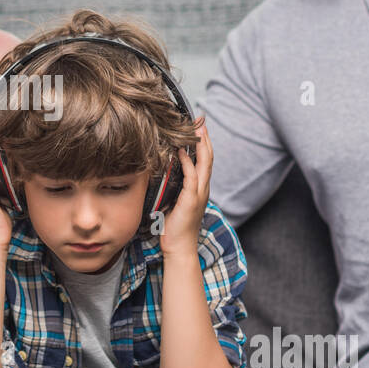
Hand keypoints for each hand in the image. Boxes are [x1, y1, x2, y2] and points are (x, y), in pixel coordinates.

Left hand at [159, 123, 210, 256]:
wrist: (178, 247)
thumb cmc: (173, 227)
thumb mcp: (172, 200)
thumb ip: (171, 186)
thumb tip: (160, 171)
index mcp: (199, 188)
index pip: (204, 160)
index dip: (203, 142)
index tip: (198, 126)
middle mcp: (202, 188)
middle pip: (208, 157)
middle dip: (204, 137)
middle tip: (200, 120)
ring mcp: (199, 194)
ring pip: (204, 164)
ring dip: (200, 145)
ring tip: (195, 129)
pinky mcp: (191, 200)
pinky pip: (191, 178)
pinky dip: (188, 163)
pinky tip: (181, 152)